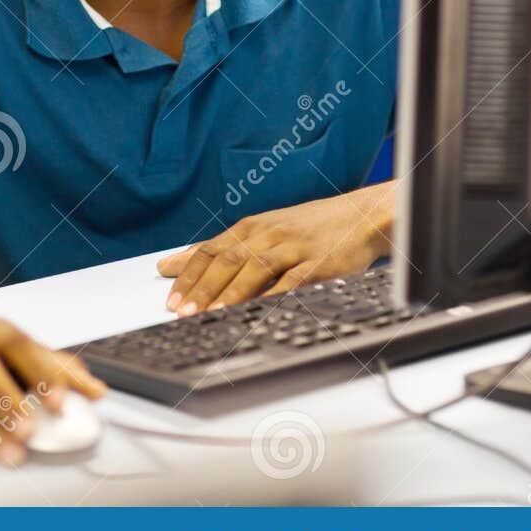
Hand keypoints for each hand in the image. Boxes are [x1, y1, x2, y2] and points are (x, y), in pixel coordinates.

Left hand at [157, 183, 395, 314]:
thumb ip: (223, 248)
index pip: (210, 249)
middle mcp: (268, 234)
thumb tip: (176, 265)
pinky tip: (258, 310)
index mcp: (252, 227)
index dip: (187, 274)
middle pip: (227, 260)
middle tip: (181, 311)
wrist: (361, 216)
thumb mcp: (264, 231)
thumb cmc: (310, 228)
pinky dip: (274, 295)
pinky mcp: (318, 262)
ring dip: (230, 292)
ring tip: (210, 313)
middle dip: (201, 287)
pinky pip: (293, 279)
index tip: (169, 297)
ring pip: (254, 268)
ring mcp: (293, 246)